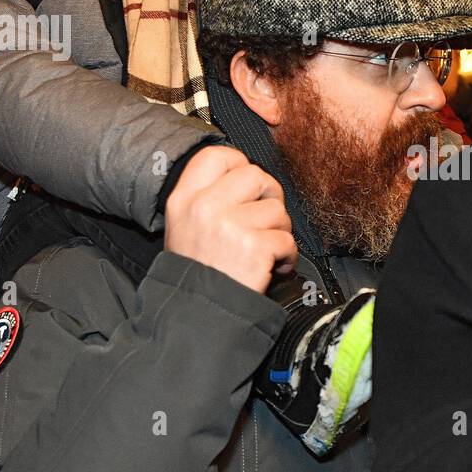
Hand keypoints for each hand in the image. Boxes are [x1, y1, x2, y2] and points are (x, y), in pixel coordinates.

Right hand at [165, 145, 297, 292]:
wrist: (197, 315)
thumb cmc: (196, 273)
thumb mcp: (184, 228)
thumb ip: (209, 198)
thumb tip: (249, 178)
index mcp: (184, 199)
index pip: (216, 156)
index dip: (239, 163)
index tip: (248, 186)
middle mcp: (205, 207)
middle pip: (255, 175)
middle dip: (269, 197)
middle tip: (265, 220)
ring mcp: (229, 226)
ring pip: (277, 209)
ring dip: (279, 231)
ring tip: (264, 251)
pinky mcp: (254, 247)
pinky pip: (288, 240)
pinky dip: (287, 256)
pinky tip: (273, 267)